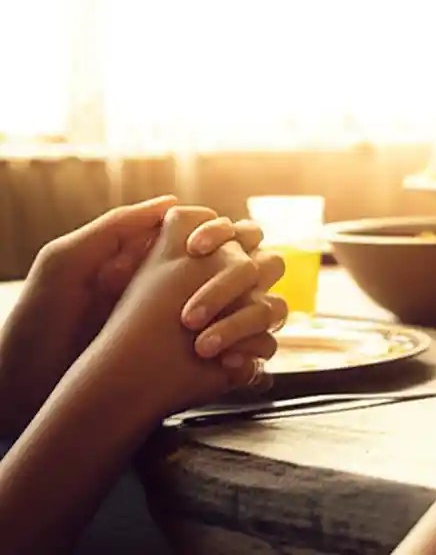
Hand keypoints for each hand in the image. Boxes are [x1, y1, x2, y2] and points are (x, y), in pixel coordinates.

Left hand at [0, 198, 277, 432]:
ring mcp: (188, 328)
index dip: (217, 233)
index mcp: (146, 260)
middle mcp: (175, 290)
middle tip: (239, 282)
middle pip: (236, 267)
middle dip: (244, 272)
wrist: (26, 389)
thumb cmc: (39, 322)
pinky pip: (241, 354)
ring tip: (235, 325)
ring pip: (248, 310)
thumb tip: (173, 203)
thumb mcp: (67, 262)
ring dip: (251, 316)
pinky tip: (238, 360)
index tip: (203, 250)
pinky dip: (249, 355)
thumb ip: (115, 228)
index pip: (206, 233)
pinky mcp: (195, 366)